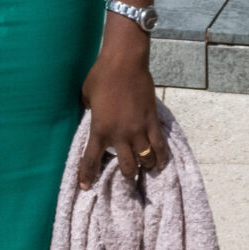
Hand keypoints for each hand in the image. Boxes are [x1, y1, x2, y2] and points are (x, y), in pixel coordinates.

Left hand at [79, 24, 165, 188]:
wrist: (124, 62)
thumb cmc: (101, 75)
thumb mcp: (86, 94)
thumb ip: (88, 108)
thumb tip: (90, 110)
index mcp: (100, 129)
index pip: (92, 160)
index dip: (88, 176)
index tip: (86, 187)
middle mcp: (120, 135)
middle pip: (127, 167)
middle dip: (127, 174)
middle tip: (126, 174)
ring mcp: (138, 129)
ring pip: (146, 160)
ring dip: (145, 167)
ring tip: (145, 169)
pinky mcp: (152, 121)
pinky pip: (160, 146)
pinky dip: (162, 157)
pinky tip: (162, 164)